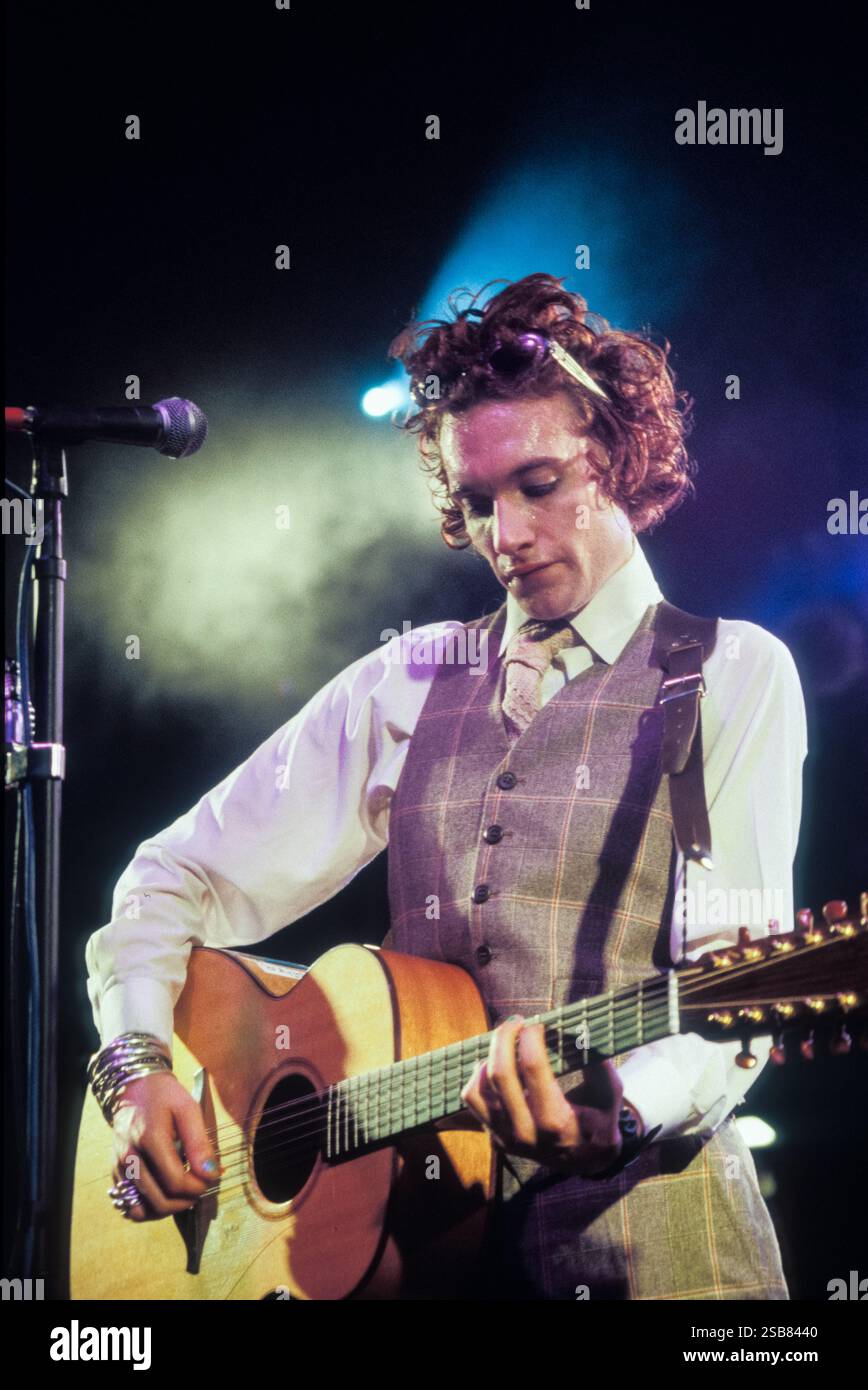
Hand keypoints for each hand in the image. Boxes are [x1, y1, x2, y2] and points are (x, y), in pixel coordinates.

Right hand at [110, 1072, 221, 1220]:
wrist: (133, 1088)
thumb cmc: (164, 1097)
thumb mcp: (188, 1109)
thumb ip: (199, 1142)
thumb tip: (211, 1174)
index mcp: (150, 1139)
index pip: (175, 1182)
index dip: (197, 1188)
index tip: (210, 1179)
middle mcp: (129, 1157)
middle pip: (159, 1200)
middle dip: (185, 1201)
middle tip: (199, 1188)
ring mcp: (119, 1167)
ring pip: (142, 1209)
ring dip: (167, 1209)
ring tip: (183, 1195)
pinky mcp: (114, 1172)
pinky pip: (128, 1205)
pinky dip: (148, 1208)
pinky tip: (163, 1196)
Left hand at [459, 1016, 626, 1176]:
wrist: (587, 1162)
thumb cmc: (600, 1121)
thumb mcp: (609, 1095)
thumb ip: (597, 1064)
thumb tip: (578, 1031)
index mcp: (556, 1122)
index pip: (532, 1067)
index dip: (531, 1037)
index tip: (538, 1023)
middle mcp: (526, 1134)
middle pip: (500, 1073)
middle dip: (505, 1037)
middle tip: (516, 1021)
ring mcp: (507, 1138)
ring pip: (479, 1088)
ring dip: (490, 1055)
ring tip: (507, 1041)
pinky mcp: (496, 1138)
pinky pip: (472, 1101)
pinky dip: (479, 1077)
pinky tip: (494, 1064)